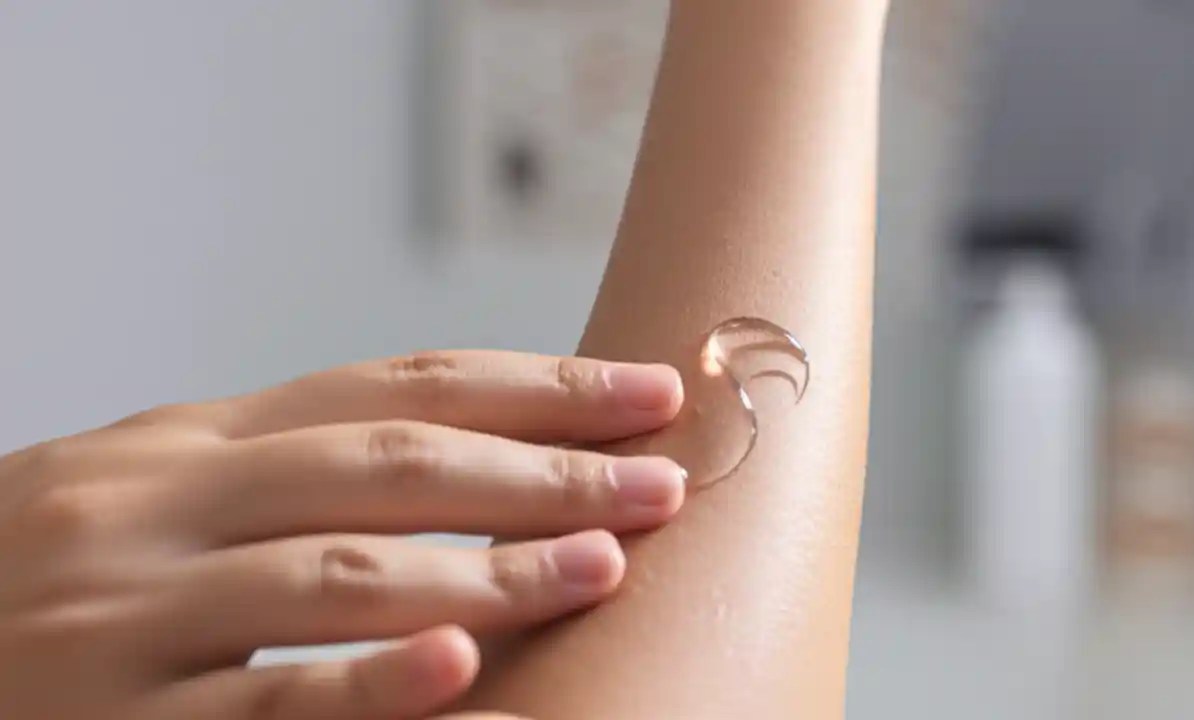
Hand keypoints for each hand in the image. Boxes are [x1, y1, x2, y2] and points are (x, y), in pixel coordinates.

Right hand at [0, 350, 685, 719]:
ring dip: (486, 569)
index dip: (534, 388)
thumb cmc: (50, 578)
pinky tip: (462, 668)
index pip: (395, 389)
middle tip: (659, 481)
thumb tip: (469, 455)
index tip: (648, 395)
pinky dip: (368, 686)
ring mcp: (130, 613)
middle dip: (539, 470)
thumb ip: (286, 473)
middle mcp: (165, 504)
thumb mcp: (157, 494)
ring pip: (338, 573)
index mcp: (193, 442)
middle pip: (388, 464)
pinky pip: (263, 707)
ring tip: (601, 568)